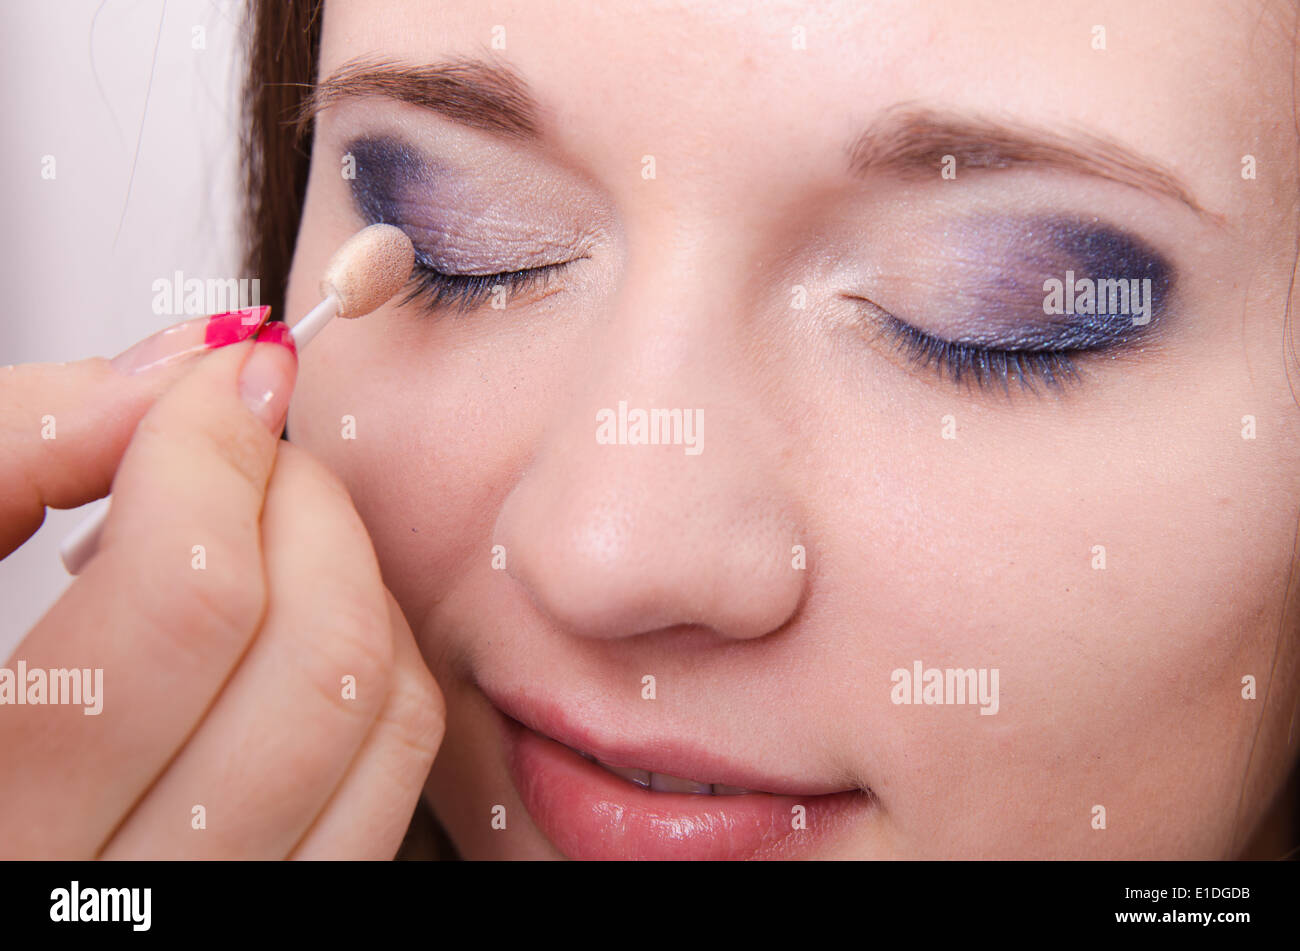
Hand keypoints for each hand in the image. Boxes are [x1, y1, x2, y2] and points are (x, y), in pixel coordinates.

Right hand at [0, 313, 443, 857]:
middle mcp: (105, 904)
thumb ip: (9, 446)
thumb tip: (189, 366)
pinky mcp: (276, 904)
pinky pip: (392, 767)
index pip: (179, 608)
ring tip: (256, 520)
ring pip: (375, 715)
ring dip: (347, 571)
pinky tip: (290, 608)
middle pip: (312, 661)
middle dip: (300, 503)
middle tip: (245, 438)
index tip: (229, 371)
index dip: (218, 455)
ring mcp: (212, 918)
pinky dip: (371, 651)